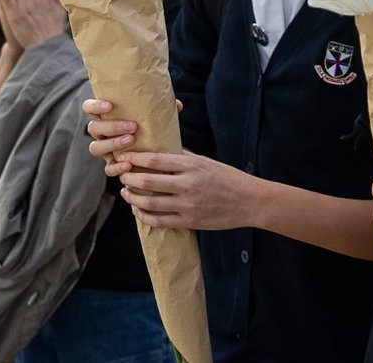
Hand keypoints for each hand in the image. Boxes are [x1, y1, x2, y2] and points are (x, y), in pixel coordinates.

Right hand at [83, 98, 182, 176]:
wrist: (157, 157)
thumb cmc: (151, 130)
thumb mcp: (155, 118)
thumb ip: (163, 111)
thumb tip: (178, 105)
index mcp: (107, 117)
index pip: (89, 108)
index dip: (95, 106)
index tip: (110, 105)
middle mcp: (102, 133)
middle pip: (93, 128)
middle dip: (111, 126)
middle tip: (132, 127)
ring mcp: (105, 150)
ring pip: (95, 148)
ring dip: (112, 144)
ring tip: (131, 141)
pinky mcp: (112, 165)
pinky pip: (108, 168)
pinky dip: (117, 167)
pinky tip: (128, 165)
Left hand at [117, 150, 261, 230]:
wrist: (250, 201)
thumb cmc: (228, 178)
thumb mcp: (207, 161)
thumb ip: (184, 158)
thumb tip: (162, 152)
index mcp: (192, 165)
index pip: (155, 160)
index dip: (135, 158)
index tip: (123, 158)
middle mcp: (188, 184)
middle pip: (147, 181)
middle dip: (129, 178)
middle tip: (122, 175)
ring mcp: (188, 205)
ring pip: (150, 203)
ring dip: (133, 198)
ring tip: (127, 193)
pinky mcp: (190, 221)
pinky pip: (160, 221)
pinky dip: (144, 216)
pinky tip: (138, 211)